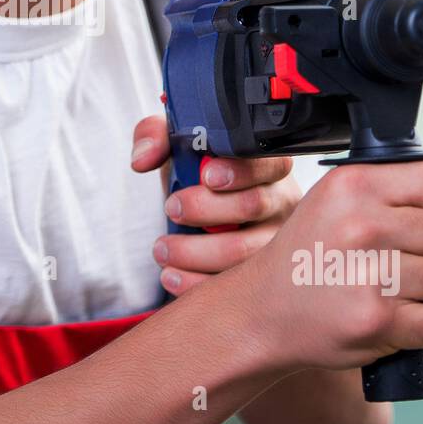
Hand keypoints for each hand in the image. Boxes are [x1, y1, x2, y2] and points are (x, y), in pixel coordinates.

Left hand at [130, 112, 303, 294]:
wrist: (198, 213)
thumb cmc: (197, 176)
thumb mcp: (176, 148)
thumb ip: (156, 137)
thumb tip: (142, 159)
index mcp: (267, 166)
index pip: (266, 163)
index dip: (239, 171)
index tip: (205, 176)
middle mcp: (280, 201)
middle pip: (254, 205)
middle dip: (205, 209)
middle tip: (171, 209)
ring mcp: (276, 241)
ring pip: (243, 250)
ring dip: (194, 252)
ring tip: (162, 249)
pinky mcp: (262, 276)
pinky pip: (235, 286)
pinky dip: (196, 282)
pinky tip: (171, 275)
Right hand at [248, 159, 422, 374]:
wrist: (263, 310)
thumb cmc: (309, 253)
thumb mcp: (343, 204)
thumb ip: (408, 189)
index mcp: (352, 185)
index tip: (405, 220)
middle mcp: (361, 225)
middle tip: (393, 258)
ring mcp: (371, 275)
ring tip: (390, 288)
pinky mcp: (378, 320)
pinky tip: (399, 314)